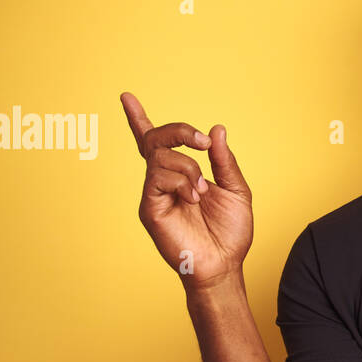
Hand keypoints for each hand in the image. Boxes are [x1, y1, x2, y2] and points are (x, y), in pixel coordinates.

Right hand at [121, 91, 253, 291]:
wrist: (225, 264)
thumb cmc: (230, 232)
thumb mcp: (236, 189)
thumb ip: (224, 160)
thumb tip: (216, 130)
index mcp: (181, 174)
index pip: (155, 143)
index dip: (138, 119)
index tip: (126, 97)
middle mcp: (163, 181)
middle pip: (155, 139)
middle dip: (179, 131)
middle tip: (202, 143)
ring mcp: (154, 194)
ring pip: (160, 157)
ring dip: (188, 167)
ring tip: (202, 192)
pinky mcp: (150, 208)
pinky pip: (157, 178)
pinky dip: (181, 182)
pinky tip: (193, 199)